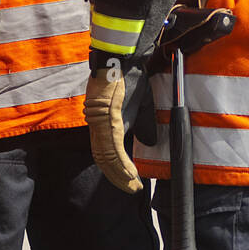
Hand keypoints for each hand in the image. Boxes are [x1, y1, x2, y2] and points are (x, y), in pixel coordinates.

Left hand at [84, 70, 141, 193]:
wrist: (123, 60)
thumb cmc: (130, 79)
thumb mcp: (140, 107)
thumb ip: (143, 126)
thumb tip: (150, 143)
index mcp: (103, 126)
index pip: (106, 155)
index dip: (115, 171)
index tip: (129, 182)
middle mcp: (98, 128)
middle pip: (104, 161)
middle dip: (118, 178)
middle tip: (132, 189)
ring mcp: (101, 125)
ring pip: (107, 159)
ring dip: (120, 175)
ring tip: (133, 186)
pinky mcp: (107, 121)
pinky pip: (113, 149)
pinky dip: (122, 164)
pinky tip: (131, 174)